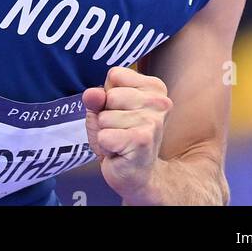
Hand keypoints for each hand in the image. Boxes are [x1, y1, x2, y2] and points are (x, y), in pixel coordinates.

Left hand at [83, 66, 173, 201]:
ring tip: (120, 141)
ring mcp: (153, 121)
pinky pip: (105, 136)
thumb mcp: (104, 111)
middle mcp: (159, 102)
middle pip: (109, 96)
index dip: (108, 95)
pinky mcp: (142, 141)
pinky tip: (119, 152)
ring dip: (106, 132)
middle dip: (106, 115)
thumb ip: (95, 98)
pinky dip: (105, 146)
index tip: (120, 111)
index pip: (115, 75)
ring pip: (105, 117)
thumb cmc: (121, 138)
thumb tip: (92, 93)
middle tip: (119, 130)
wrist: (136, 176)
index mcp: (154, 88)